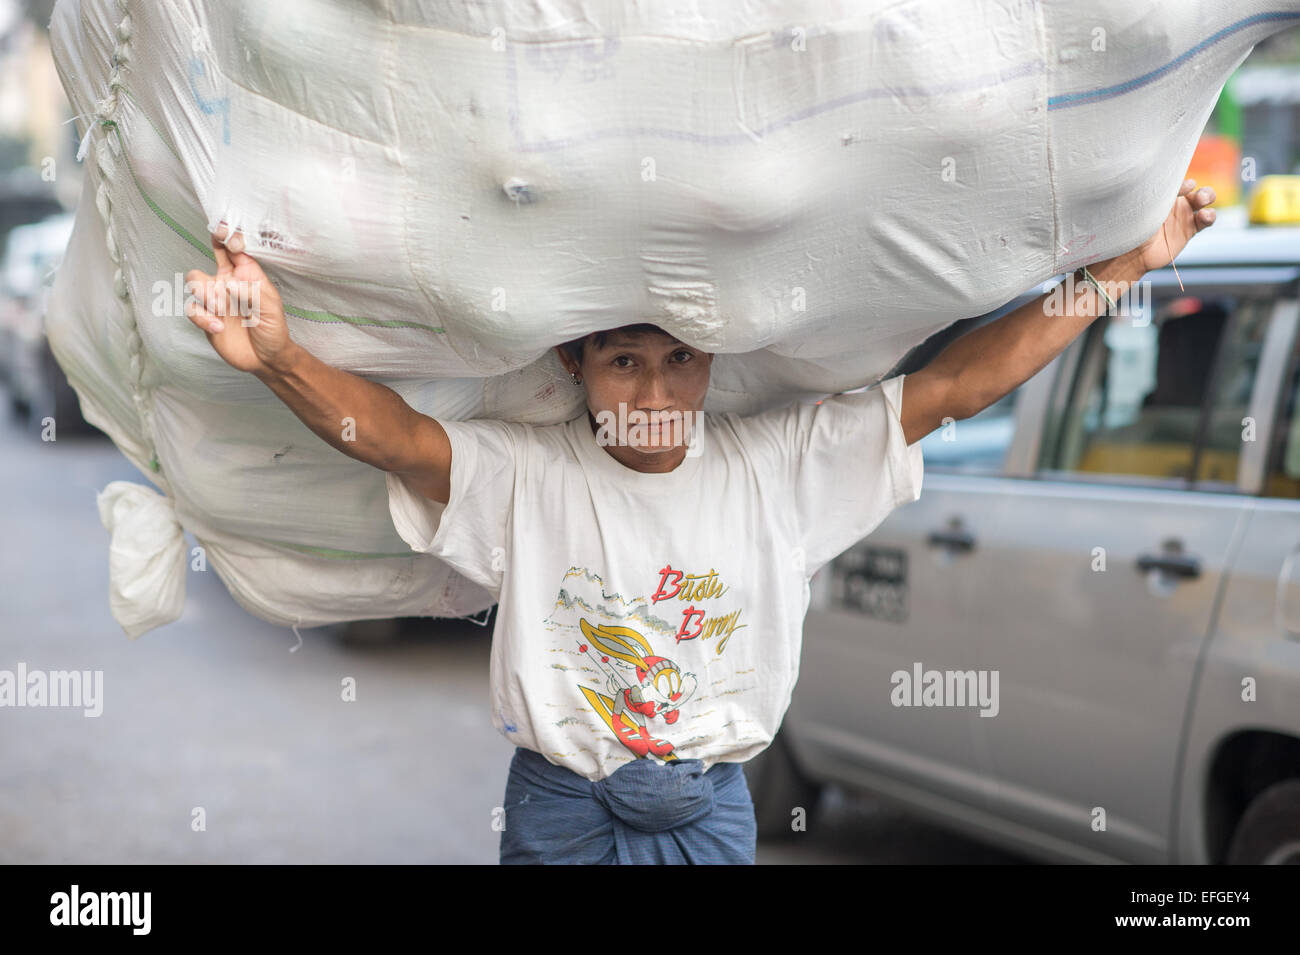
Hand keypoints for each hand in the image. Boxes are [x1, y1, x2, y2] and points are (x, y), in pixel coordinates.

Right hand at [184, 222, 290, 374]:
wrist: (265, 358)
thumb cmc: (273, 330)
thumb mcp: (272, 308)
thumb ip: (253, 291)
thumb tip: (229, 282)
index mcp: (246, 275)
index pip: (232, 249)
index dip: (226, 236)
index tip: (224, 233)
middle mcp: (227, 283)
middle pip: (209, 258)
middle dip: (208, 262)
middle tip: (222, 271)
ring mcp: (214, 300)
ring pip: (195, 281)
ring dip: (205, 293)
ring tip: (221, 308)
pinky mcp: (205, 317)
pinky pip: (192, 309)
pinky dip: (203, 318)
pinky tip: (219, 327)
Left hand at [1133, 178, 1216, 273]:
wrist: (1132, 254)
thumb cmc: (1132, 228)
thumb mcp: (1143, 207)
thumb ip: (1158, 193)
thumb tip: (1178, 183)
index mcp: (1161, 191)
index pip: (1177, 178)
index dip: (1184, 180)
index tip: (1185, 186)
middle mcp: (1174, 200)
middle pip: (1195, 186)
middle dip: (1199, 186)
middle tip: (1197, 195)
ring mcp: (1183, 214)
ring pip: (1204, 199)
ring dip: (1207, 195)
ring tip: (1201, 201)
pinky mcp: (1190, 229)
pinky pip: (1206, 220)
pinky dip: (1210, 216)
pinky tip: (1204, 216)